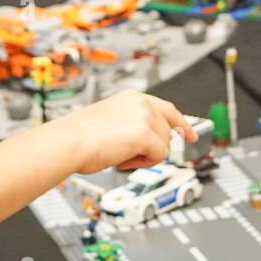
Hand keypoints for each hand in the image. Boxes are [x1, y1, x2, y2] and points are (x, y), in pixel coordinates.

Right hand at [53, 90, 194, 174]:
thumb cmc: (80, 136)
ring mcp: (145, 117)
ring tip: (119, 154)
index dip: (182, 124)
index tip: (192, 135)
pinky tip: (122, 159)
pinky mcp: (146, 134)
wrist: (68, 143)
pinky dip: (143, 163)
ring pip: (164, 146)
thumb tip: (149, 141)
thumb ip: (133, 125)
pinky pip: (159, 157)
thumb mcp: (112, 121)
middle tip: (127, 155)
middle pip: (167, 133)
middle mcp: (142, 103)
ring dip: (145, 156)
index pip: (167, 109)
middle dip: (152, 148)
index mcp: (133, 97)